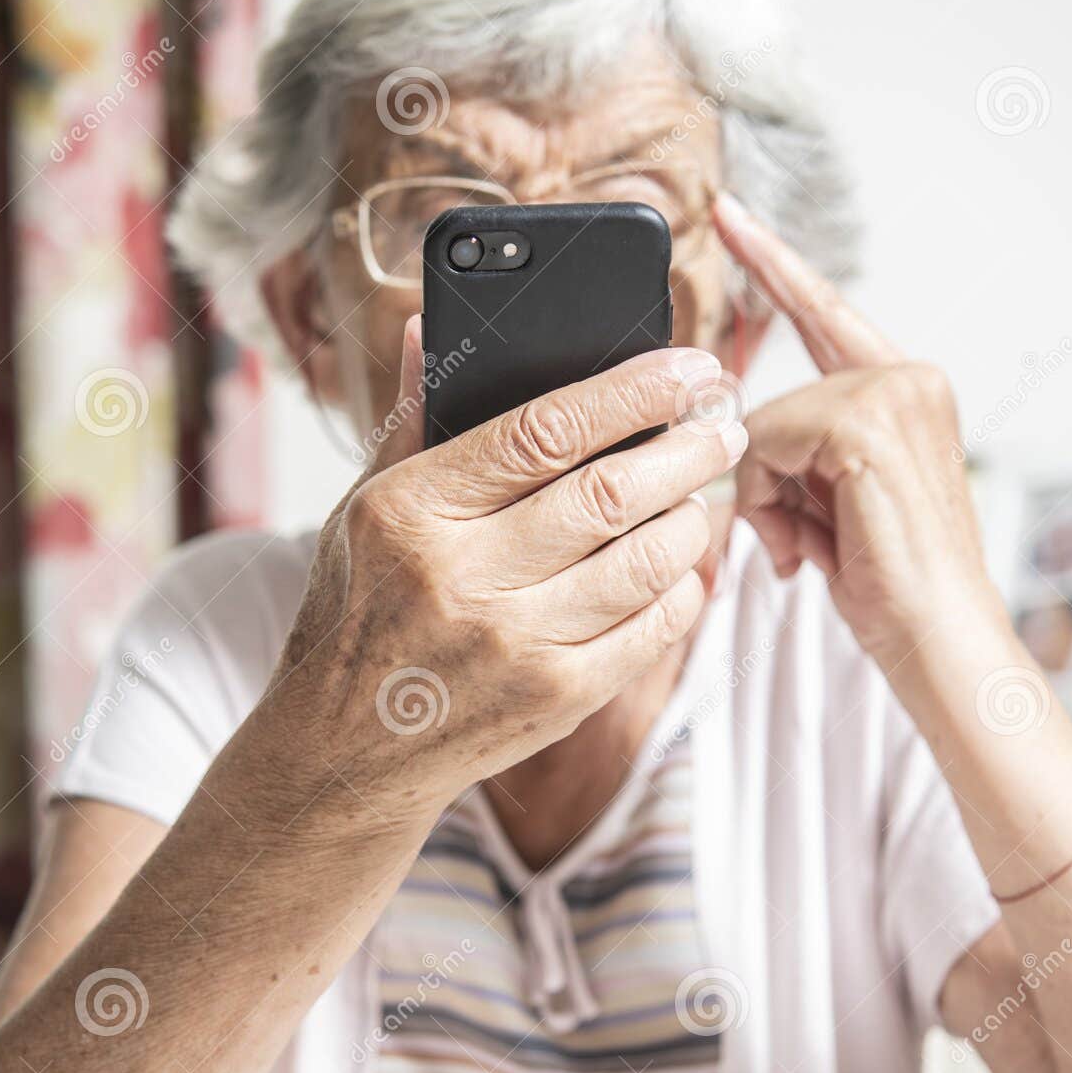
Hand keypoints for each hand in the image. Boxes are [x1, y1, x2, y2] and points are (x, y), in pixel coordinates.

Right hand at [262, 320, 745, 830]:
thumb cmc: (359, 611)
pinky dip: (683, 588)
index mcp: (411, 512)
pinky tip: (682, 563)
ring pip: (644, 561)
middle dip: (687, 449)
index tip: (688, 367)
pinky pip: (651, 629)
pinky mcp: (556, 699)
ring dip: (692, 517)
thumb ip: (411, 420)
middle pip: (609, 494)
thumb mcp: (361, 508)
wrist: (347, 748)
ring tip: (704, 489)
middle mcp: (462, 578)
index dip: (632, 393)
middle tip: (724, 422)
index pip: (544, 431)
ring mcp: (514, 646)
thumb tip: (427, 324)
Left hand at [714, 193, 1004, 673]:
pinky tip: (816, 543)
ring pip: (764, 426)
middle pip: (772, 399)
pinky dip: (772, 503)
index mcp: (902, 389)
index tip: (727, 213)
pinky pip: (768, 445)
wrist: (939, 639)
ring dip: (769, 499)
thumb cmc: (887, 582)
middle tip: (807, 534)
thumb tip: (728, 441)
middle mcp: (907, 377)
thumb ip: (792, 451)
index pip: (821, 312)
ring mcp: (893, 393)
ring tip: (819, 546)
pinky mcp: (868, 421)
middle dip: (766, 478)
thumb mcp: (830, 501)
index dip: (770, 263)